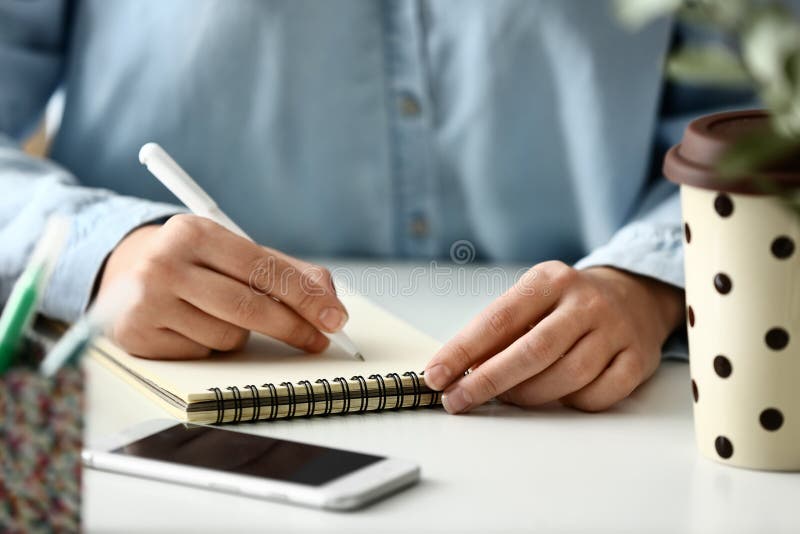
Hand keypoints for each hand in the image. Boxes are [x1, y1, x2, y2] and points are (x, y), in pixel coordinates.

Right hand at [96, 214, 347, 358]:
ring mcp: (147, 301)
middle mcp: (165, 263)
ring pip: (228, 337)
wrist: (124, 275)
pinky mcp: (138, 336)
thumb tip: (329, 298)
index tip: (335, 318)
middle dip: (293, 327)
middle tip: (319, 339)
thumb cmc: (195, 265)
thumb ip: (285, 271)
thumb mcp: (234, 254)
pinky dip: (211, 346)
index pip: (264, 269)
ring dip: (242, 335)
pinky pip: (202, 354)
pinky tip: (194, 328)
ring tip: (222, 316)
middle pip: (250, 307)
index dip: (306, 297)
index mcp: (195, 232)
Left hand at [423, 261, 682, 412]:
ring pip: (566, 377)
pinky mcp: (638, 359)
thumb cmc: (566, 304)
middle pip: (532, 351)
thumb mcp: (531, 299)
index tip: (436, 375)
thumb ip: (499, 330)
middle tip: (457, 401)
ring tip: (508, 398)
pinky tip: (558, 396)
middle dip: (488, 382)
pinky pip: (597, 396)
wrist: (634, 295)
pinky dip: (571, 403)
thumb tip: (456, 371)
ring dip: (528, 397)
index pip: (498, 319)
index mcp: (549, 280)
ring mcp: (615, 330)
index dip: (463, 351)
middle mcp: (585, 302)